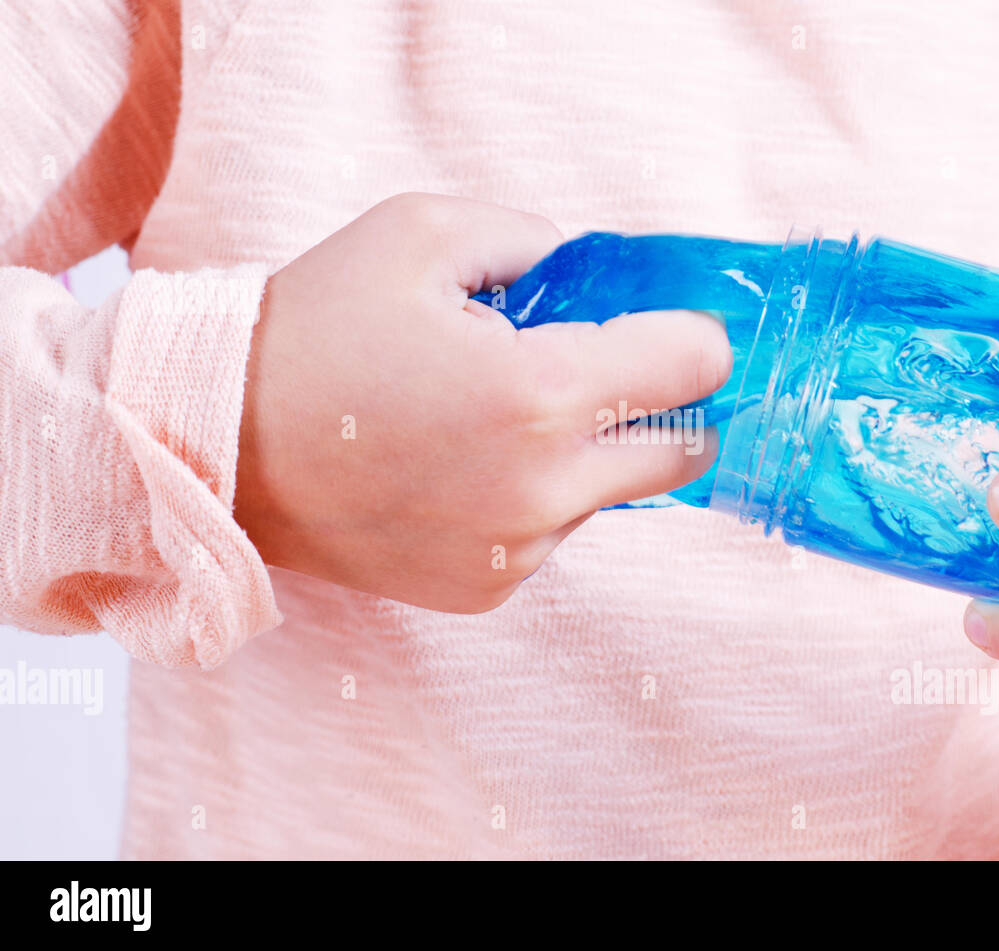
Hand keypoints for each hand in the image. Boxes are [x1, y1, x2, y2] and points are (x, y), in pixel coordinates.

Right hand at [234, 193, 730, 612]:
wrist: (215, 445)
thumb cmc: (315, 330)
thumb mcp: (424, 234)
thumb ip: (537, 241)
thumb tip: (594, 276)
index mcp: (538, 393)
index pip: (693, 367)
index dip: (694, 335)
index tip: (677, 326)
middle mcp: (543, 489)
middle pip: (685, 451)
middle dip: (663, 403)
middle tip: (610, 368)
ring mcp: (518, 550)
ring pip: (614, 494)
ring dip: (589, 451)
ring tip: (494, 416)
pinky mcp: (488, 589)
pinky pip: (554, 532)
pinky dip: (537, 496)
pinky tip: (464, 466)